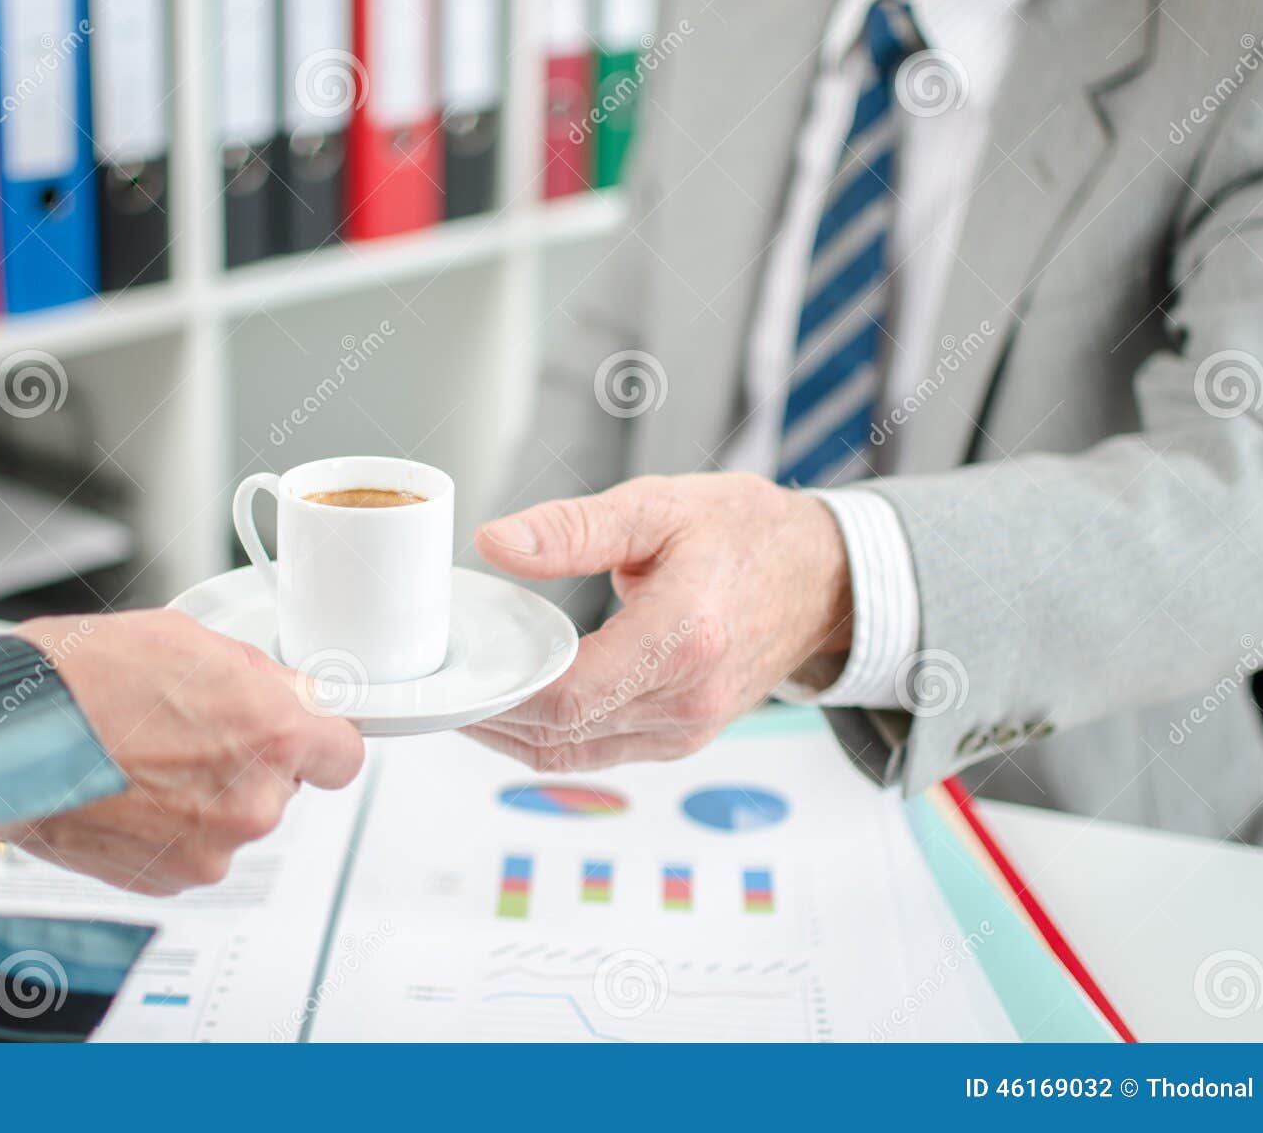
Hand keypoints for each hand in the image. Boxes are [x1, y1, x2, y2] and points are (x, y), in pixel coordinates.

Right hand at [10, 609, 364, 894]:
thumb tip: (290, 691)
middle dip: (248, 760)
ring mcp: (212, 848)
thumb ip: (260, 678)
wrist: (5, 740)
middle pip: (283, 786)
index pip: (344, 753)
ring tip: (148, 757)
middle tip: (193, 730)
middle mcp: (252, 801)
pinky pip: (194, 847)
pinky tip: (132, 788)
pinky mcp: (171, 879)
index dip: (321, 740)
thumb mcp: (190, 639)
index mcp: (273, 734)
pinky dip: (171, 825)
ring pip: (235, 819)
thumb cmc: (82, 680)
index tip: (309, 735)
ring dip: (206, 795)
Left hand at [468, 474, 852, 770]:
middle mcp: (688, 699)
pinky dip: (545, 735)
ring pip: (570, 754)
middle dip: (489, 712)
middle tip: (440, 679)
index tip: (454, 669)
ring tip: (465, 690)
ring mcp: (687, 729)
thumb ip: (573, 528)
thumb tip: (497, 544)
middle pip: (559, 733)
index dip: (499, 692)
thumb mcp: (659, 506)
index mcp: (685, 638)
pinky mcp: (682, 739)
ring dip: (509, 731)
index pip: (568, 694)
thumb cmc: (748, 535)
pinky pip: (595, 752)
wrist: (822, 578)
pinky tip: (514, 702)